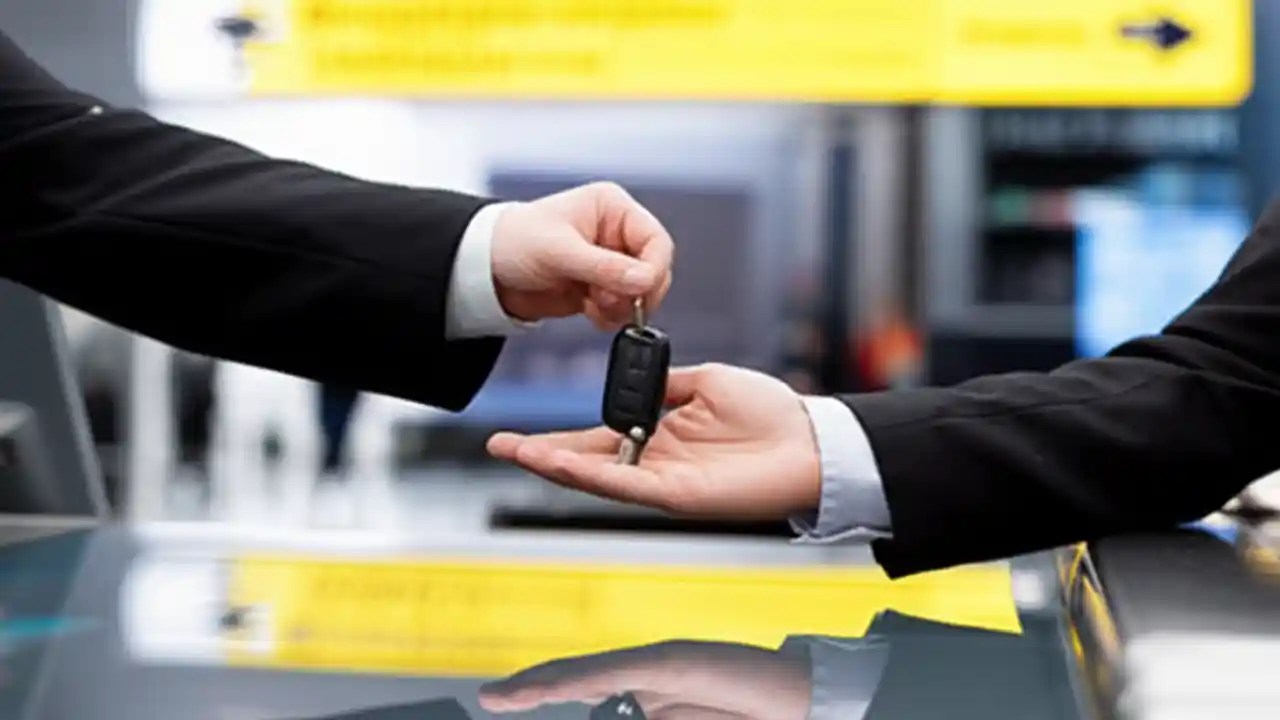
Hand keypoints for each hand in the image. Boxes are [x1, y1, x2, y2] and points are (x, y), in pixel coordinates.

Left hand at [479, 640, 810, 719]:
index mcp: (646, 693)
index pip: (581, 688)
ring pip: (587, 672)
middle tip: (489, 697)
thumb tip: (607, 713)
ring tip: (501, 695)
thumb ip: (648, 718)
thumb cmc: (742, 717)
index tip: (499, 699)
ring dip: (541, 685)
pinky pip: (620, 671)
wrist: (800, 702)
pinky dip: (583, 680)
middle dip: (530, 688)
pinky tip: (550, 688)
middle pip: (574, 678)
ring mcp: (660, 663)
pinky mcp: (675, 661)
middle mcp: (645, 673)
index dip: (540, 691)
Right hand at [487, 364, 820, 518]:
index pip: (597, 437)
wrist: (810, 440)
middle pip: (586, 462)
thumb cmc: (770, 414)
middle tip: (498, 445)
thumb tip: (638, 378)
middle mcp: (655, 462)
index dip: (558, 437)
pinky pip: (627, 485)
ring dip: (555, 466)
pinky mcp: (679, 496)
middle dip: (540, 455)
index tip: (521, 433)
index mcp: (659, 434)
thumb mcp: (706, 382)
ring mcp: (664, 482)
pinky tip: (562, 465)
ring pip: (598, 477)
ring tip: (517, 453)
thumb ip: (665, 385)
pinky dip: (592, 476)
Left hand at [491, 182, 673, 327]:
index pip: (656, 240)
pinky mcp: (599, 288)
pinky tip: (589, 312)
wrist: (484, 271)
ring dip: (623, 306)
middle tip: (611, 300)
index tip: (640, 290)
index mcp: (612, 209)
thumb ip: (604, 267)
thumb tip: (644, 281)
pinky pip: (623, 308)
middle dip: (637, 291)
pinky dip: (611, 316)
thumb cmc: (514, 241)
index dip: (653, 268)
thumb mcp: (559, 251)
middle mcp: (616, 234)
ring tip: (594, 304)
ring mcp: (609, 263)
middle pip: (654, 269)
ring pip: (641, 293)